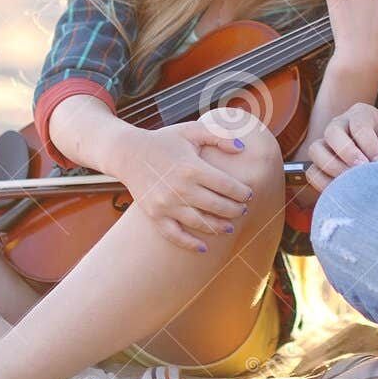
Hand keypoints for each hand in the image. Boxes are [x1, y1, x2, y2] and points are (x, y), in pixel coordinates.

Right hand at [108, 120, 257, 252]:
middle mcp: (180, 188)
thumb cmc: (164, 140)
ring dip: (219, 227)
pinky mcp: (154, 215)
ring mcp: (166, 204)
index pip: (227, 186)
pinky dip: (190, 244)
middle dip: (235, 210)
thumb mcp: (192, 130)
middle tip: (242, 210)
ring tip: (229, 227)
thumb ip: (219, 136)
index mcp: (192, 168)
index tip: (249, 194)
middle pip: (217, 206)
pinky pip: (174, 235)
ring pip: (200, 223)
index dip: (242, 193)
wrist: (128, 153)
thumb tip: (242, 147)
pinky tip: (204, 248)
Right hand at [305, 102, 377, 193]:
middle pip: (332, 132)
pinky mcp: (320, 165)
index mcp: (362, 114)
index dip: (369, 144)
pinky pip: (312, 172)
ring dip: (333, 167)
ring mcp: (327, 145)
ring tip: (353, 181)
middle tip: (363, 170)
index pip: (359, 124)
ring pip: (316, 150)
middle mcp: (340, 125)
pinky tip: (343, 190)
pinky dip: (324, 182)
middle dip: (348, 153)